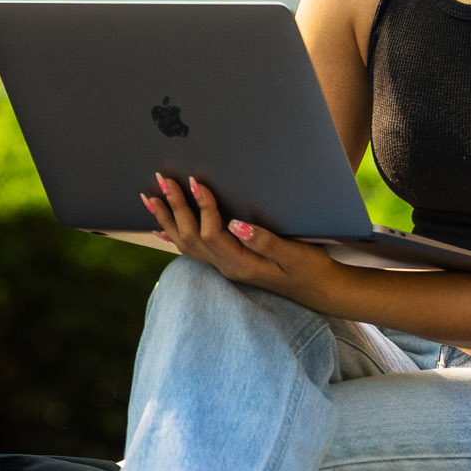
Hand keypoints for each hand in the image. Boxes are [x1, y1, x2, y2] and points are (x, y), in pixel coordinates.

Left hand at [140, 174, 336, 302]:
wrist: (319, 291)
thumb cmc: (311, 270)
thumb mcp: (295, 256)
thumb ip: (266, 241)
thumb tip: (236, 224)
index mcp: (241, 264)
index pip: (211, 233)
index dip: (202, 206)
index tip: (196, 182)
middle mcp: (226, 267)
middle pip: (190, 237)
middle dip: (175, 207)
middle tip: (163, 179)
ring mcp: (224, 267)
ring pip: (186, 243)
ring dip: (168, 219)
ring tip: (151, 197)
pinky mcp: (227, 263)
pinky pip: (192, 250)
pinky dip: (174, 235)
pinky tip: (162, 228)